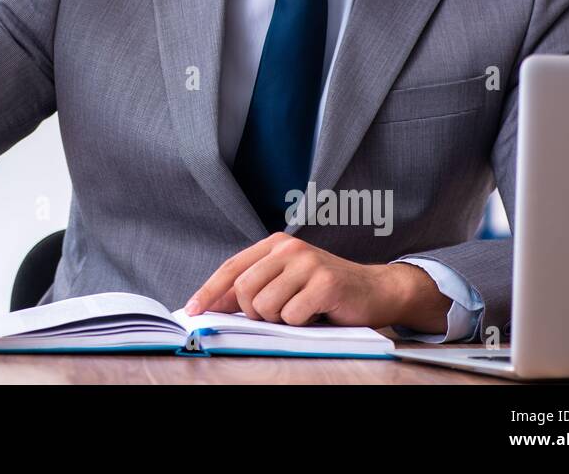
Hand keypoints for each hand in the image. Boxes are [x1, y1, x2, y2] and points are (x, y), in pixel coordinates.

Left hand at [182, 233, 449, 332]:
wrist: (376, 290)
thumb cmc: (325, 291)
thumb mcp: (285, 283)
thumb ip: (252, 287)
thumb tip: (212, 304)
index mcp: (275, 245)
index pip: (231, 267)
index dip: (209, 291)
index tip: (193, 310)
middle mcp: (289, 248)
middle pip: (244, 290)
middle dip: (254, 311)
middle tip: (278, 314)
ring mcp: (308, 263)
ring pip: (266, 305)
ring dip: (280, 319)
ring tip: (300, 310)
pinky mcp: (325, 282)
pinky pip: (292, 315)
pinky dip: (301, 323)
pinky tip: (317, 312)